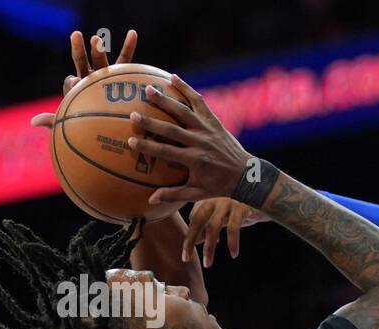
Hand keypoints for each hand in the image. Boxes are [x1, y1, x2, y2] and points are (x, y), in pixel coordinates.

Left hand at [31, 29, 138, 128]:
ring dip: (99, 48)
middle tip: (76, 36)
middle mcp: (89, 76)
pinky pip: (126, 60)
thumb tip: (32, 121)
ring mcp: (105, 74)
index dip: (72, 82)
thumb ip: (53, 121)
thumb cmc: (90, 125)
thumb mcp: (70, 123)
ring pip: (101, 59)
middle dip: (78, 49)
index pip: (71, 81)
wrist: (111, 125)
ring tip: (97, 39)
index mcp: (77, 88)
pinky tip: (132, 33)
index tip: (76, 84)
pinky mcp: (121, 74)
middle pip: (80, 61)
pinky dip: (128, 46)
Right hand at [127, 75, 253, 207]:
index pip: (167, 152)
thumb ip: (175, 194)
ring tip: (147, 88)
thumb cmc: (219, 186)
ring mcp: (208, 130)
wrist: (246, 175)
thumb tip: (151, 200)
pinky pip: (200, 102)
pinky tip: (173, 77)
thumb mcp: (198, 193)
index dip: (149, 147)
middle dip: (152, 122)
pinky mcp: (214, 121)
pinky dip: (187, 89)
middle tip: (133, 114)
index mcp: (195, 160)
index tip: (132, 141)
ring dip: (166, 100)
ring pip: (185, 112)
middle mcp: (201, 142)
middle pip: (172, 130)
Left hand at [184, 198, 270, 265]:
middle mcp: (215, 197)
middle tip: (186, 258)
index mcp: (209, 198)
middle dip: (190, 240)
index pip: (194, 217)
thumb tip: (196, 239)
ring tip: (208, 263)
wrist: (269, 196)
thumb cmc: (244, 207)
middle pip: (197, 220)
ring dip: (209, 247)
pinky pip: (233, 228)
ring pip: (213, 226)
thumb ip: (210, 224)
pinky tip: (233, 254)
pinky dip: (232, 243)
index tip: (188, 252)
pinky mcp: (241, 207)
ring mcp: (228, 201)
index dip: (190, 235)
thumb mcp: (225, 215)